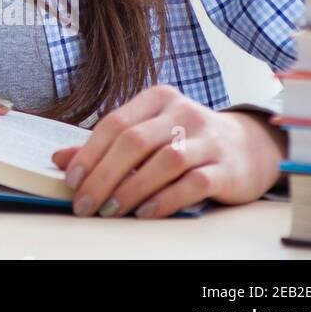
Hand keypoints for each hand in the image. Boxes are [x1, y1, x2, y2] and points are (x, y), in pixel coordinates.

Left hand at [50, 84, 283, 218]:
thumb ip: (106, 147)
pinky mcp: (227, 168)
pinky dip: (165, 199)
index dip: (89, 153)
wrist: (250, 147)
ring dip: (131, 189)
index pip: (115, 123)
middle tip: (84, 204)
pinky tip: (145, 213)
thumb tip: (60, 159)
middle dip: (103, 175)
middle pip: (134, 142)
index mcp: (158, 98)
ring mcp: (207, 139)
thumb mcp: (148, 134)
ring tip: (110, 210)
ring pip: (163, 161)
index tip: (71, 180)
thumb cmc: (186, 141)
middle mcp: (183, 112)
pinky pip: (193, 183)